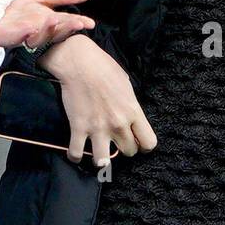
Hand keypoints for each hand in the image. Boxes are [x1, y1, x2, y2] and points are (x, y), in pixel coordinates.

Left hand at [0, 0, 94, 57]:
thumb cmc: (14, 9)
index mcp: (45, 23)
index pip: (63, 25)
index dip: (74, 24)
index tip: (88, 23)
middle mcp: (35, 32)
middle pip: (52, 32)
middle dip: (64, 28)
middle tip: (77, 23)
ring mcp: (19, 36)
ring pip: (35, 36)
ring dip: (45, 29)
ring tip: (54, 19)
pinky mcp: (2, 37)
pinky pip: (13, 36)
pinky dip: (22, 32)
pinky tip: (30, 26)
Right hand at [39, 34, 156, 165]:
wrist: (79, 63)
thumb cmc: (104, 68)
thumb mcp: (127, 85)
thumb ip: (131, 105)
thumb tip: (131, 116)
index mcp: (133, 112)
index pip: (149, 142)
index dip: (144, 145)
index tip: (138, 142)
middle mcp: (118, 124)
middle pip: (128, 152)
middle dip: (124, 149)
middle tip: (117, 143)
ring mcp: (97, 128)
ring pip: (103, 161)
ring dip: (101, 160)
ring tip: (99, 155)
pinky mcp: (78, 128)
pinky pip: (76, 153)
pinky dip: (75, 156)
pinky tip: (76, 153)